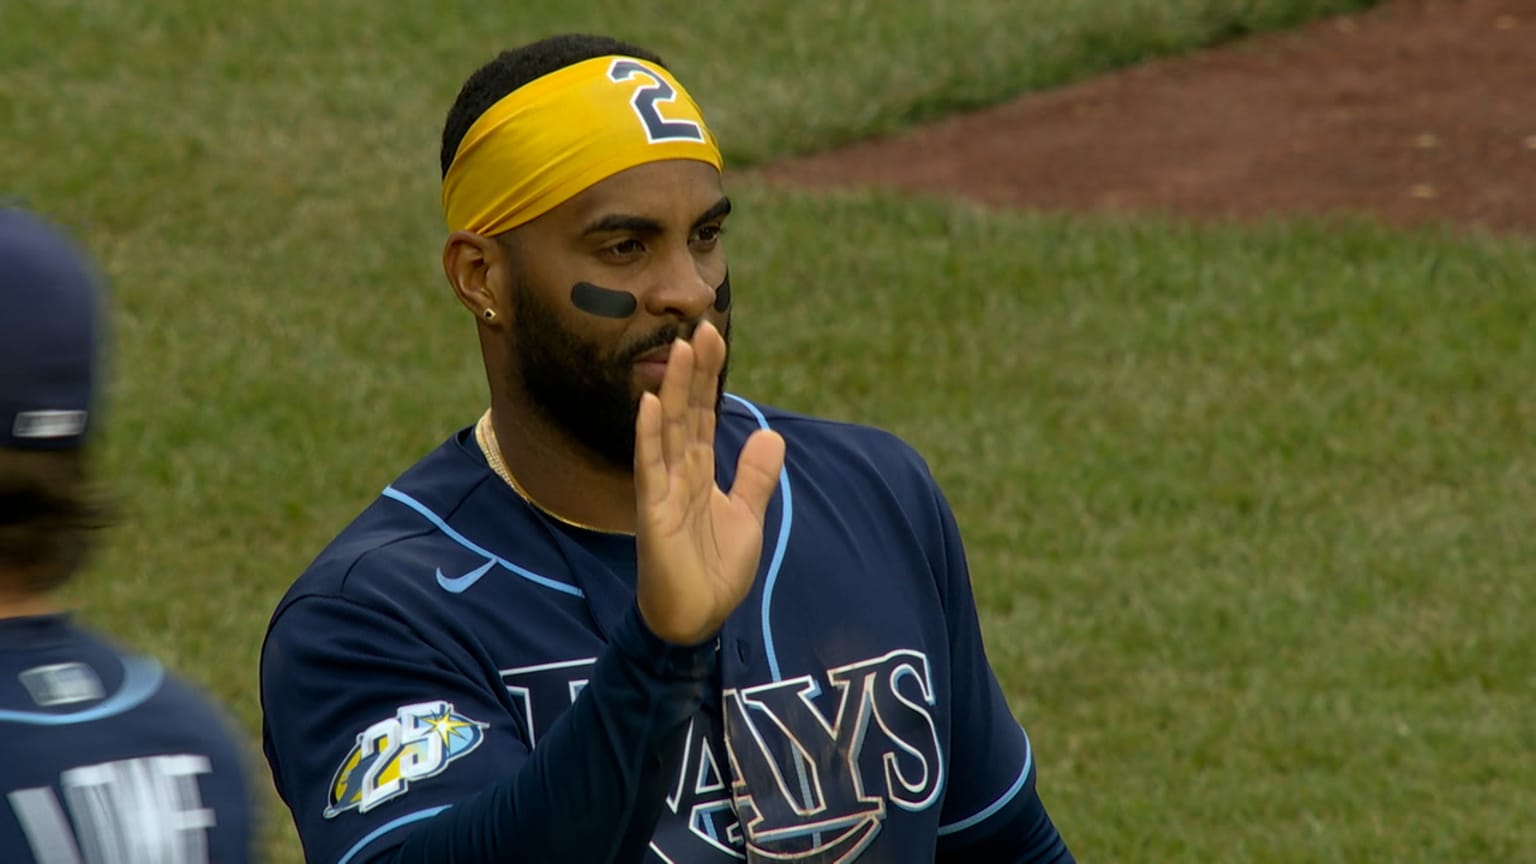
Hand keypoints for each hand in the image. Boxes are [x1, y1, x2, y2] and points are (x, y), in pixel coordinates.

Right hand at [633, 321, 785, 645]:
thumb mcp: (747, 516)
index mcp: (700, 472)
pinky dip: (648, 437)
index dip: (710, 377)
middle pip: (686, 412)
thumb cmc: (715, 571)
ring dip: (673, 391)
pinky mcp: (653, 514)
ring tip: (680, 351)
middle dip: (694, 371)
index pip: (704, 414)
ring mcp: (663, 490)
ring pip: (668, 431)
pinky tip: (649, 405)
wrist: (695, 620)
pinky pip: (650, 468)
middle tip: (701, 326)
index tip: (715, 336)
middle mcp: (679, 473)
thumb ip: (755, 477)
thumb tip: (771, 436)